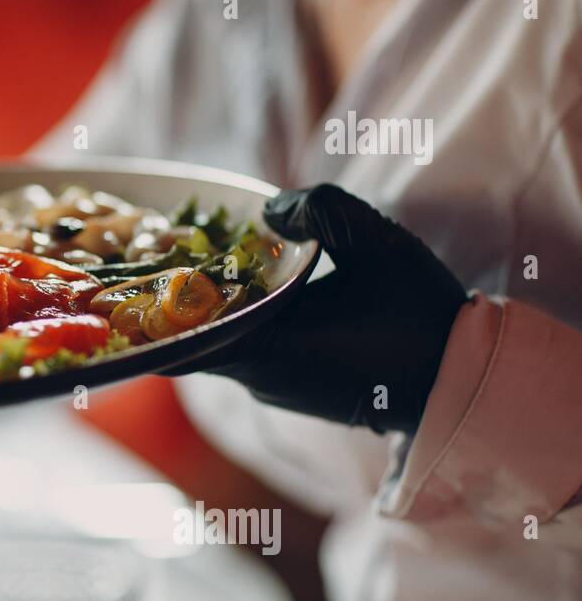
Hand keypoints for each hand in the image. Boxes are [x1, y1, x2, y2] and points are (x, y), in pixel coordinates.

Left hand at [166, 184, 469, 435]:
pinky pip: (242, 355)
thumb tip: (270, 210)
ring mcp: (272, 389)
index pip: (182, 338)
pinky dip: (234, 324)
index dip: (156, 305)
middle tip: (165, 255)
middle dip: (176, 302)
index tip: (144, 268)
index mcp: (268, 349)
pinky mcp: (288, 390)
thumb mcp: (381, 246)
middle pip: (191, 340)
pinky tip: (243, 290)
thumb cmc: (420, 315)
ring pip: (217, 347)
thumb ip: (324, 212)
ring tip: (199, 265)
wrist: (457, 381)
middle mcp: (258, 378)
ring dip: (208, 311)